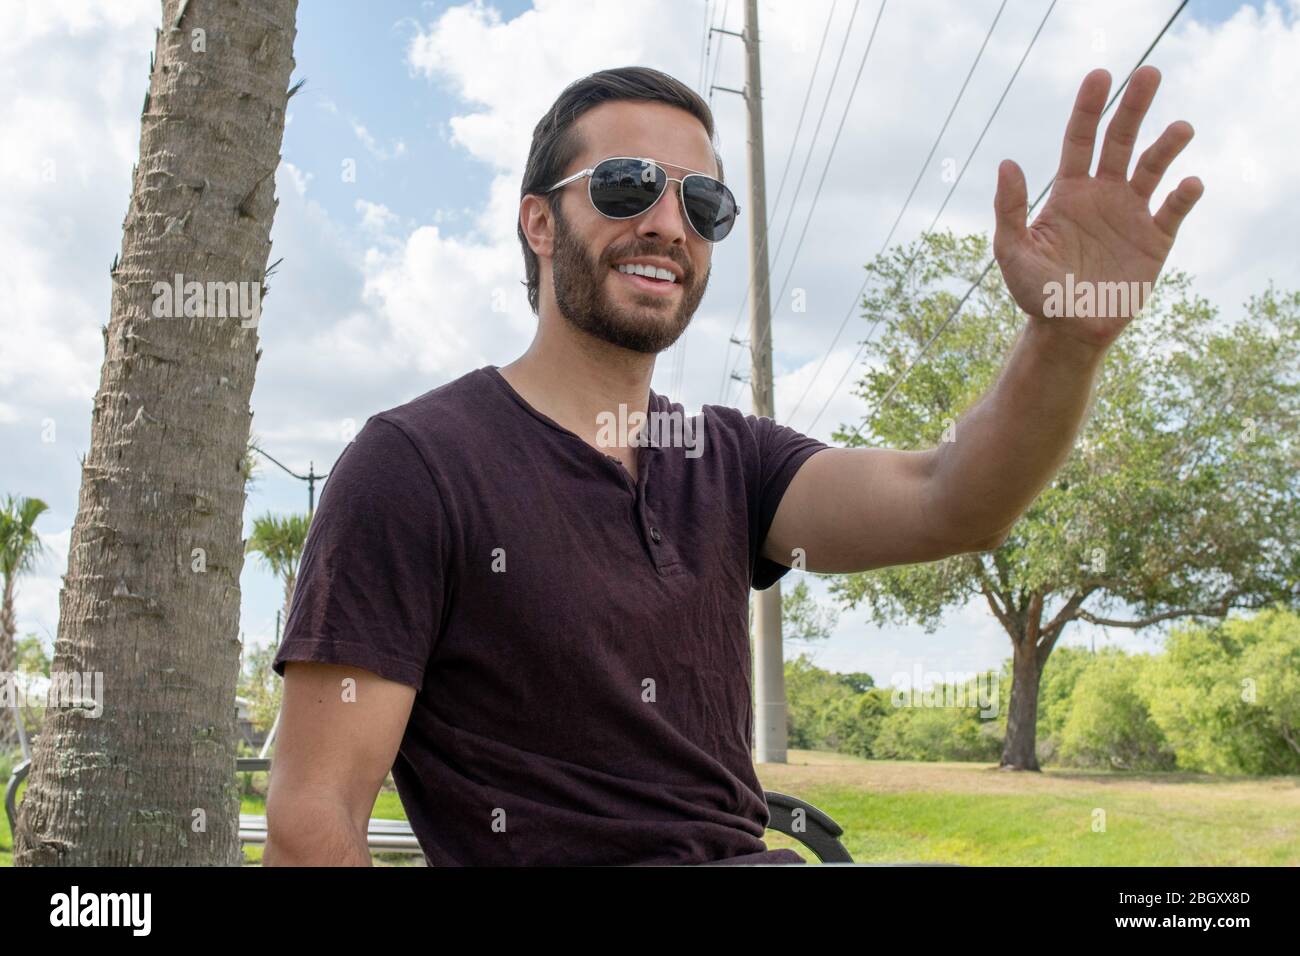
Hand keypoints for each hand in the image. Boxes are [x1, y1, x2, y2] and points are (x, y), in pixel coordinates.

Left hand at [993, 66, 1202, 348]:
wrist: (1067, 332)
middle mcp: (1103, 195)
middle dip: (1134, 106)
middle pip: (1121, 140)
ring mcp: (1131, 215)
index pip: (1080, 139)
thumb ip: (1009, 209)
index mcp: (1069, 192)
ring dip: (1167, 146)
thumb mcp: (1012, 252)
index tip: (1102, 76)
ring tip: (1180, 128)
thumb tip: (1007, 162)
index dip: (1089, 108)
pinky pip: (1173, 211)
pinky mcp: (1154, 241)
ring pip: (1153, 168)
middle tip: (1150, 73)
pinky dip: (1183, 196)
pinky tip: (1186, 185)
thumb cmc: (1035, 292)